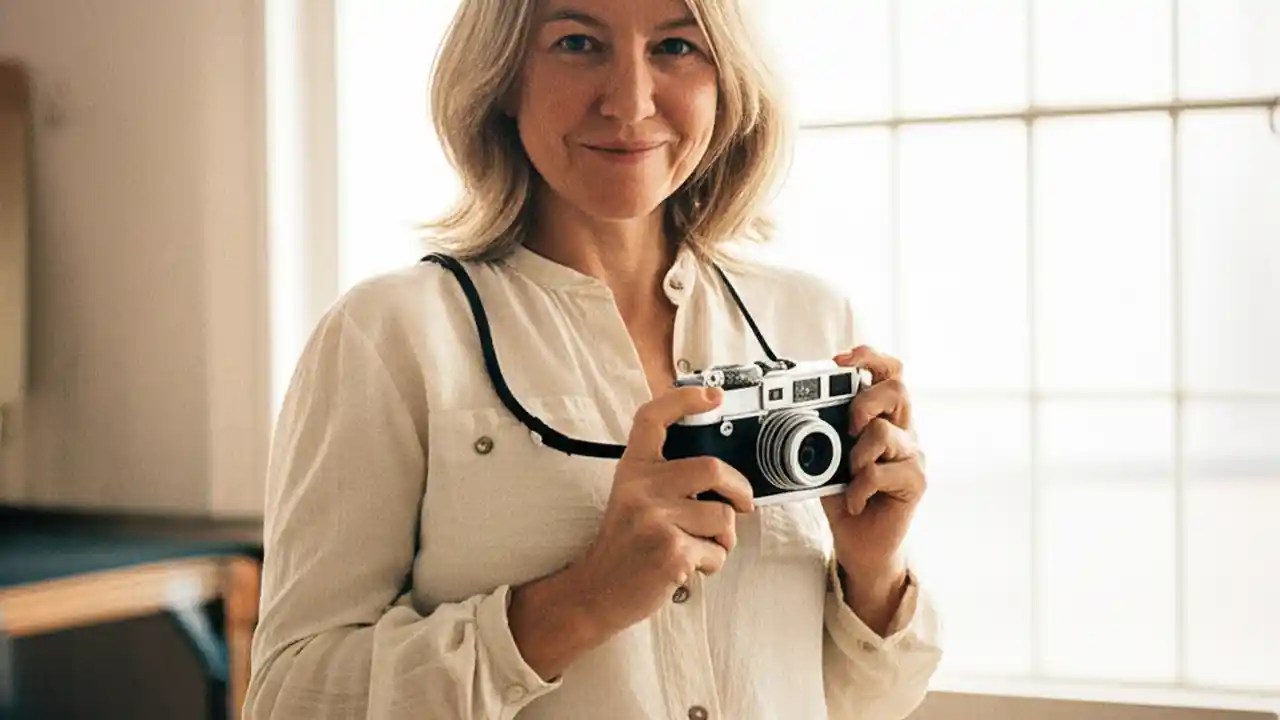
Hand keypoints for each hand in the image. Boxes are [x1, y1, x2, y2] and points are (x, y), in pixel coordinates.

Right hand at [574, 386, 755, 634]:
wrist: (596, 591)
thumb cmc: (623, 546)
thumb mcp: (632, 498)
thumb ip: (663, 479)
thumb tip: (718, 475)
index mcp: (632, 470)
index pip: (653, 418)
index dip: (684, 399)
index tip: (711, 395)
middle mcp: (641, 488)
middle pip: (713, 468)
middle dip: (740, 490)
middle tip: (742, 503)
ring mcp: (655, 518)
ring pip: (723, 517)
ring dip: (723, 538)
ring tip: (700, 546)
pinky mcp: (670, 550)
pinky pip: (717, 550)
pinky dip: (712, 563)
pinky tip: (690, 566)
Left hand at [820, 346, 926, 615]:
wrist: (861, 544)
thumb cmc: (844, 497)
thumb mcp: (824, 458)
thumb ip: (821, 432)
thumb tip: (793, 409)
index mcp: (882, 417)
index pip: (889, 373)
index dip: (869, 358)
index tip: (841, 361)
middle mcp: (902, 431)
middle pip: (898, 388)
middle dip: (864, 400)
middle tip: (848, 424)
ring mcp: (912, 456)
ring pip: (884, 432)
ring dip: (856, 454)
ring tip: (849, 474)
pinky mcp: (915, 482)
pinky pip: (881, 472)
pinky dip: (858, 488)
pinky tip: (854, 501)